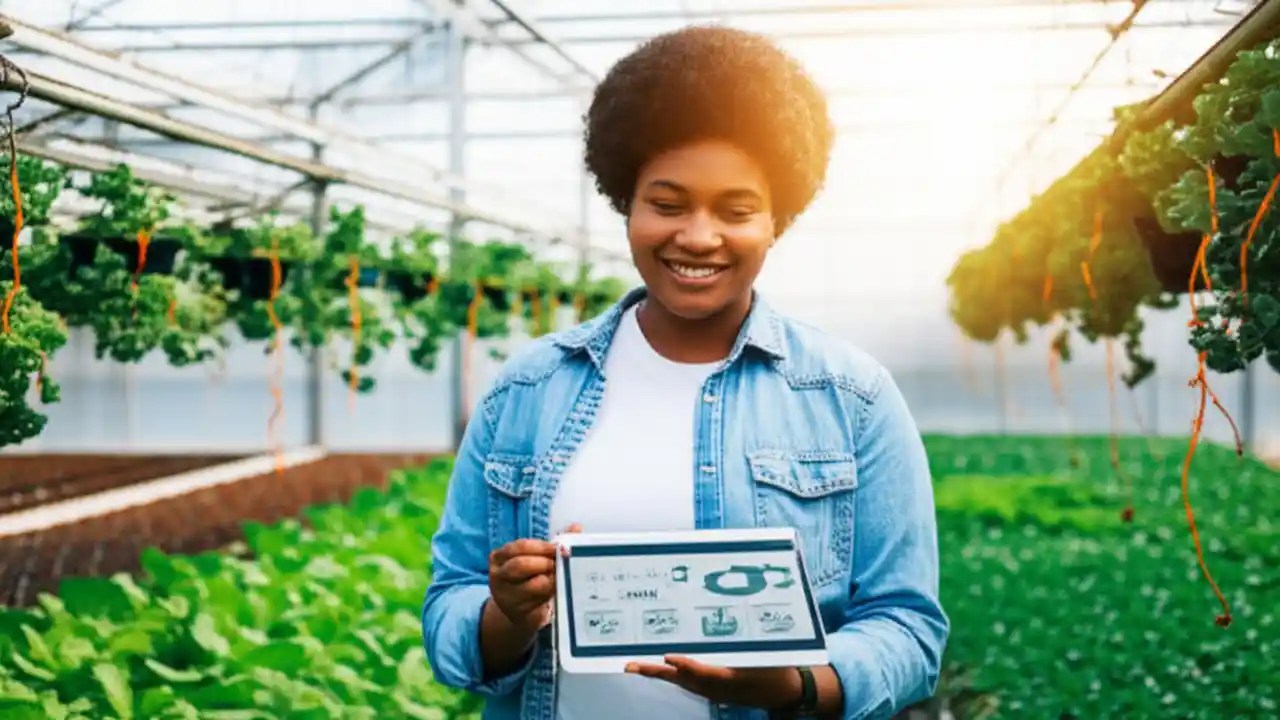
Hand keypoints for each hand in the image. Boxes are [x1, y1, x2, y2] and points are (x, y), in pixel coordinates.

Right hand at [487, 538, 557, 635]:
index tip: (558, 548)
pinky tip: (558, 594)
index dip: (541, 547)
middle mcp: (498, 577)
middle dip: (544, 564)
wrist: (516, 610)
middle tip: (559, 564)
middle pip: (520, 566)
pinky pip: (539, 605)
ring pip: (531, 587)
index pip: (519, 547)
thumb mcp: (534, 558)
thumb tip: (576, 528)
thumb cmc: (527, 577)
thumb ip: (552, 544)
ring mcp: (506, 598)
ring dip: (550, 582)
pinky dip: (551, 598)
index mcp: (499, 558)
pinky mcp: (519, 615)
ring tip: (560, 578)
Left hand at [625, 655, 801, 710]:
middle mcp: (718, 689)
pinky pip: (688, 683)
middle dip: (655, 673)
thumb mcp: (765, 655)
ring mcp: (713, 692)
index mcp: (732, 680)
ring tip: (634, 665)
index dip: (686, 666)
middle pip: (681, 681)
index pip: (705, 674)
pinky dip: (672, 676)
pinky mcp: (712, 691)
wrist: (784, 692)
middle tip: (630, 666)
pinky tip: (660, 667)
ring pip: (681, 683)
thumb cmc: (776, 670)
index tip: (669, 658)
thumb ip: (746, 645)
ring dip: (658, 674)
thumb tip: (728, 624)